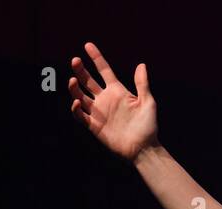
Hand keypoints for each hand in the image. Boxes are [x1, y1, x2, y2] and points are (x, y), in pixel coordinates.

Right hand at [68, 41, 157, 161]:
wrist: (144, 149)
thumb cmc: (148, 126)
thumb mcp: (148, 103)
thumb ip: (142, 84)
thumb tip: (141, 65)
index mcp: (117, 91)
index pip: (104, 70)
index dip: (96, 58)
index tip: (87, 45)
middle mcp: (106, 99)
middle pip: (88, 80)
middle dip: (80, 70)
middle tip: (75, 60)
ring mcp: (99, 112)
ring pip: (80, 95)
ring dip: (74, 87)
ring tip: (73, 80)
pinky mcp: (94, 126)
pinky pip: (80, 115)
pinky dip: (76, 108)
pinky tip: (78, 102)